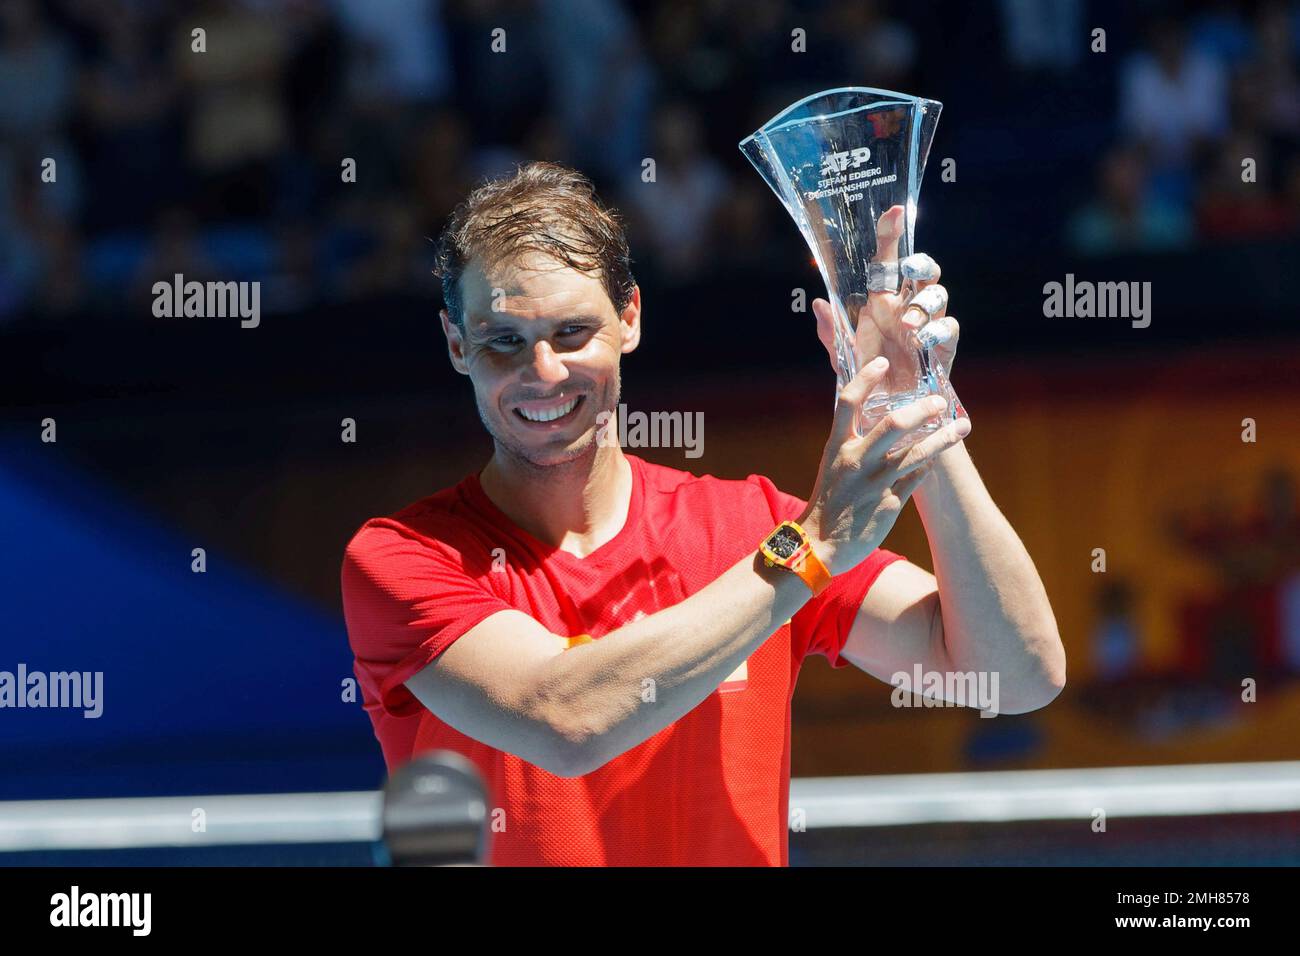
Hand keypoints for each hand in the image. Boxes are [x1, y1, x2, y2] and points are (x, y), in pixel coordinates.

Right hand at [798, 352, 970, 574]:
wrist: (817, 546)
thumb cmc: (827, 504)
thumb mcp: (832, 467)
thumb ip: (851, 444)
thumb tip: (873, 420)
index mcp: (837, 447)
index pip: (848, 402)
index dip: (866, 378)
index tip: (883, 362)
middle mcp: (856, 461)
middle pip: (893, 424)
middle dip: (922, 409)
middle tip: (939, 401)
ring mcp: (874, 483)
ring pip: (915, 453)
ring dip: (942, 438)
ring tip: (962, 427)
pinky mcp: (889, 504)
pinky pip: (916, 478)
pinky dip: (929, 466)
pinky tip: (939, 459)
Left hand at [808, 204, 959, 397]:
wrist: (887, 411)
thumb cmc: (868, 377)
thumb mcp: (843, 357)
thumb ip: (831, 332)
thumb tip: (818, 303)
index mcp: (882, 301)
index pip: (889, 261)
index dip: (892, 234)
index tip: (893, 213)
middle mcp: (907, 307)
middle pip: (925, 270)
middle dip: (920, 264)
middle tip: (908, 272)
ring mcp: (927, 325)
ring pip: (938, 295)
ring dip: (924, 304)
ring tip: (907, 324)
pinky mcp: (943, 347)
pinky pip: (950, 327)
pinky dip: (938, 330)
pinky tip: (923, 340)